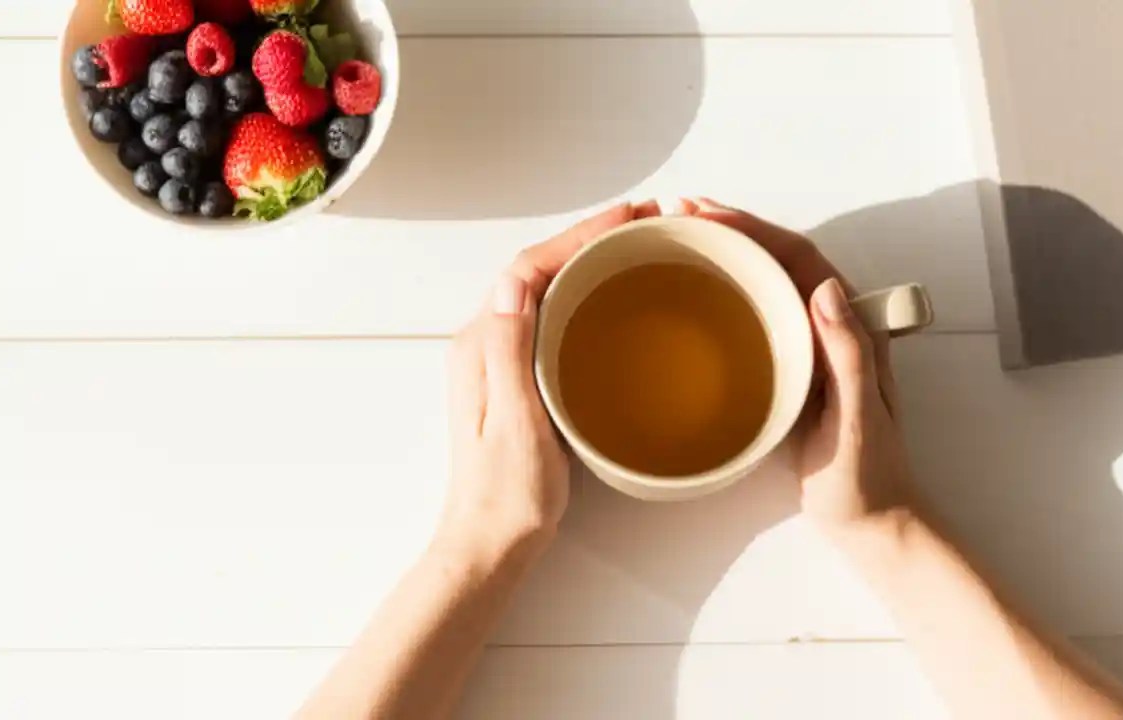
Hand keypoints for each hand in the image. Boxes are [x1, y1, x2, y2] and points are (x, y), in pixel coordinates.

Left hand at [438, 202, 660, 560]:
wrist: (490, 542)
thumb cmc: (507, 494)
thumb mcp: (516, 422)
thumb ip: (510, 351)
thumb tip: (517, 281)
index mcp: (481, 346)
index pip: (528, 268)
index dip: (577, 236)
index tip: (625, 218)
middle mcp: (485, 344)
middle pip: (536, 270)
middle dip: (586, 238)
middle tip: (641, 221)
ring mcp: (499, 361)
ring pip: (543, 290)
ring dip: (584, 260)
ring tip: (633, 244)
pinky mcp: (516, 379)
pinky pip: (549, 317)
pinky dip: (581, 293)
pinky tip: (610, 298)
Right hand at [682, 199, 919, 541]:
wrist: (870, 521)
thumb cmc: (866, 477)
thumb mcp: (859, 418)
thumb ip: (850, 355)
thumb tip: (826, 288)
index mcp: (855, 328)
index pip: (804, 259)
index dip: (758, 230)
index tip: (711, 216)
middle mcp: (834, 327)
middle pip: (784, 259)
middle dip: (738, 230)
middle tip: (683, 215)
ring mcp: (812, 348)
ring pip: (771, 283)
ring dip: (732, 255)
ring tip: (685, 238)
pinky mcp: (793, 370)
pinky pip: (760, 316)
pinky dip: (731, 293)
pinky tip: (700, 294)